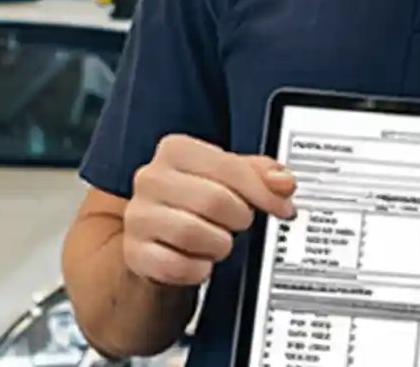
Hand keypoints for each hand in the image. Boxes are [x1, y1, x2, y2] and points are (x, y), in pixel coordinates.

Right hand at [123, 134, 295, 286]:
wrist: (158, 240)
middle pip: (213, 201)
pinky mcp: (135, 252)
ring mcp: (139, 216)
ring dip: (218, 245)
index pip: (227, 166)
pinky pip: (177, 266)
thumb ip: (259, 174)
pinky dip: (198, 269)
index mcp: (175, 151)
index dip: (262, 191)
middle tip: (238, 223)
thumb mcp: (228, 179)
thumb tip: (283, 182)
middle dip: (238, 218)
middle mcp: (151, 179)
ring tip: (216, 241)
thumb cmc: (195, 204)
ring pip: (193, 234)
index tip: (282, 207)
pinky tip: (198, 260)